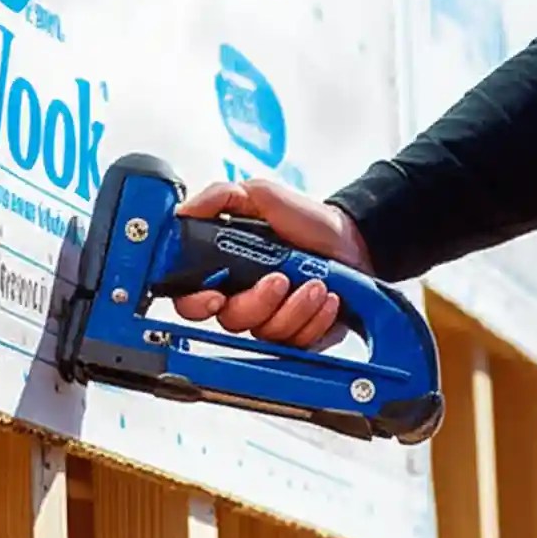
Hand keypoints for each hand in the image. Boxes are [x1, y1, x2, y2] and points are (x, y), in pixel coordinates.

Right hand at [171, 178, 373, 347]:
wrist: (352, 242)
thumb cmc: (306, 222)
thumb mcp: (262, 195)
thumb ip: (221, 197)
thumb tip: (184, 210)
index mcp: (223, 268)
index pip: (189, 297)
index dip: (195, 302)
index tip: (215, 296)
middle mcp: (242, 297)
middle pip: (230, 319)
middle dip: (257, 302)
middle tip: (279, 280)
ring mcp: (269, 319)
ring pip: (266, 332)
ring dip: (294, 308)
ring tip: (314, 284)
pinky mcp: (296, 335)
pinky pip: (297, 342)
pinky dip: (315, 319)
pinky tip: (326, 298)